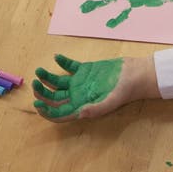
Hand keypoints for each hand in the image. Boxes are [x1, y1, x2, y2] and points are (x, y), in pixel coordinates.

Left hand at [33, 54, 159, 122]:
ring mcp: (80, 82)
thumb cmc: (125, 90)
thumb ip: (96, 109)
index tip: (37, 103)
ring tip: (40, 71)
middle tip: (35, 83)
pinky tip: (57, 57)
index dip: (46, 112)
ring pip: (58, 82)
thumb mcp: (111, 101)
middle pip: (54, 98)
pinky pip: (70, 66)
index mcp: (82, 106)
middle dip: (42, 93)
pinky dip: (62, 62)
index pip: (59, 114)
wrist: (136, 74)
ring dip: (47, 78)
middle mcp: (78, 96)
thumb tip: (79, 114)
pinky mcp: (86, 69)